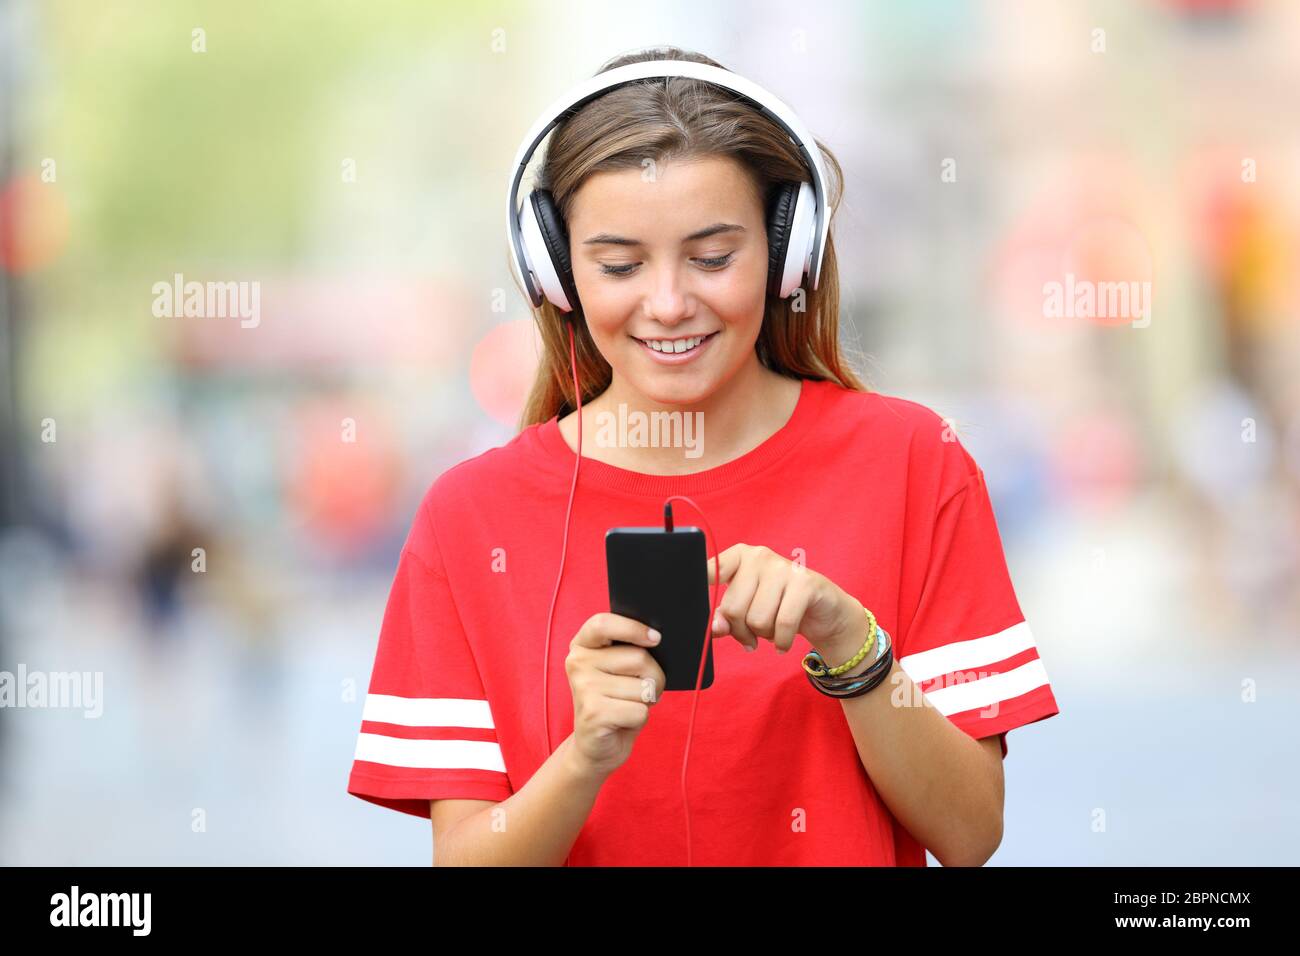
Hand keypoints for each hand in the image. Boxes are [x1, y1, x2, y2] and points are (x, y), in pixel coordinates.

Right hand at [564, 612, 667, 780]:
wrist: (596, 746)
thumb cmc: (616, 701)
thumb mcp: (619, 669)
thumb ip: (630, 649)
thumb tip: (657, 639)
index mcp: (582, 645)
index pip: (603, 623)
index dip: (633, 628)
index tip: (655, 639)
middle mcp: (577, 663)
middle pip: (639, 657)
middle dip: (653, 676)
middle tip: (640, 690)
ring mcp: (583, 688)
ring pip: (643, 686)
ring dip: (647, 701)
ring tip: (627, 706)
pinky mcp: (593, 713)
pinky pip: (640, 710)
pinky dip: (640, 719)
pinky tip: (621, 722)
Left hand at [705, 544, 863, 660]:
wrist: (824, 611)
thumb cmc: (777, 608)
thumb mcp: (746, 611)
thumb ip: (725, 618)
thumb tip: (713, 627)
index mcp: (738, 556)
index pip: (708, 574)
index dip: (699, 597)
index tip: (698, 612)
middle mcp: (759, 556)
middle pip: (732, 608)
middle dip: (741, 632)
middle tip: (752, 636)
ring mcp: (783, 567)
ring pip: (756, 620)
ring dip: (764, 636)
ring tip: (773, 631)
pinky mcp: (806, 583)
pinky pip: (781, 624)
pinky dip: (781, 642)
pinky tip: (783, 643)